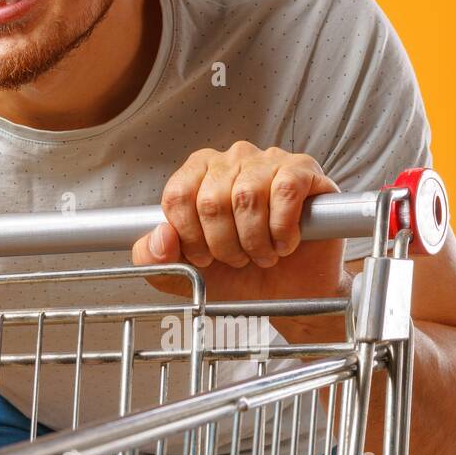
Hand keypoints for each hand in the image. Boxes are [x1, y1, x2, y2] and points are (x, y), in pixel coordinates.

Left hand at [131, 142, 346, 305]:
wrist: (288, 294)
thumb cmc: (239, 276)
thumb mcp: (185, 273)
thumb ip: (153, 259)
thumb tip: (161, 236)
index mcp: (197, 173)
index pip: (177, 196)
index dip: (190, 237)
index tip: (204, 257)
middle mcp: (230, 160)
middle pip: (210, 200)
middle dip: (224, 245)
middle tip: (239, 259)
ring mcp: (267, 161)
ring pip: (246, 197)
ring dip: (255, 241)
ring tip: (263, 254)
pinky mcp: (302, 170)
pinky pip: (285, 192)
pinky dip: (282, 229)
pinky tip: (285, 243)